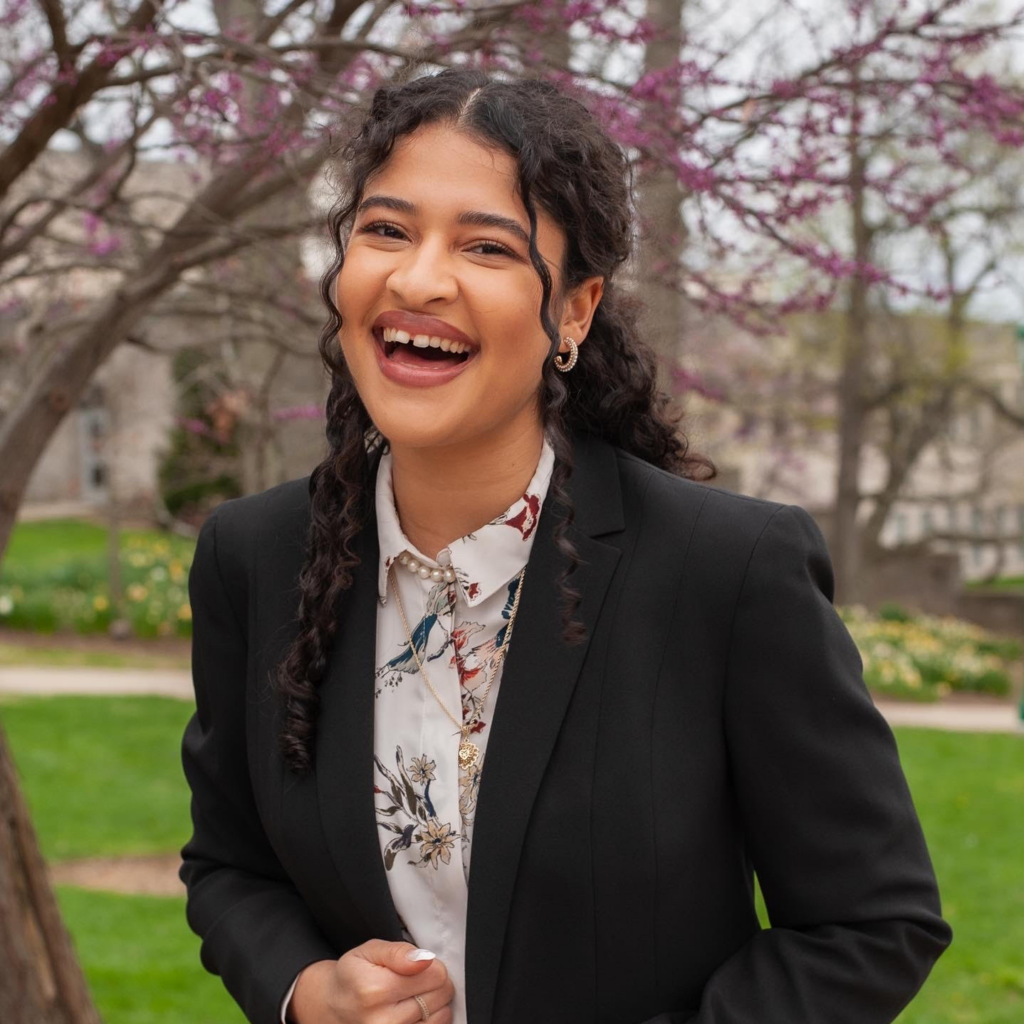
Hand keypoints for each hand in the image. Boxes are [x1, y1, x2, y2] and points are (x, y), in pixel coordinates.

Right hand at [290, 939, 454, 1023]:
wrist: (334, 1008)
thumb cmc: (353, 976)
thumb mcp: (369, 951)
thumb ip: (398, 952)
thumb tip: (426, 959)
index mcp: (377, 990)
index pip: (436, 975)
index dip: (433, 965)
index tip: (420, 966)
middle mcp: (385, 1021)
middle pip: (442, 995)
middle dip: (436, 983)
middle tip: (417, 980)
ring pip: (442, 1015)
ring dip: (436, 1003)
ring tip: (416, 996)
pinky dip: (432, 1019)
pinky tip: (417, 1011)